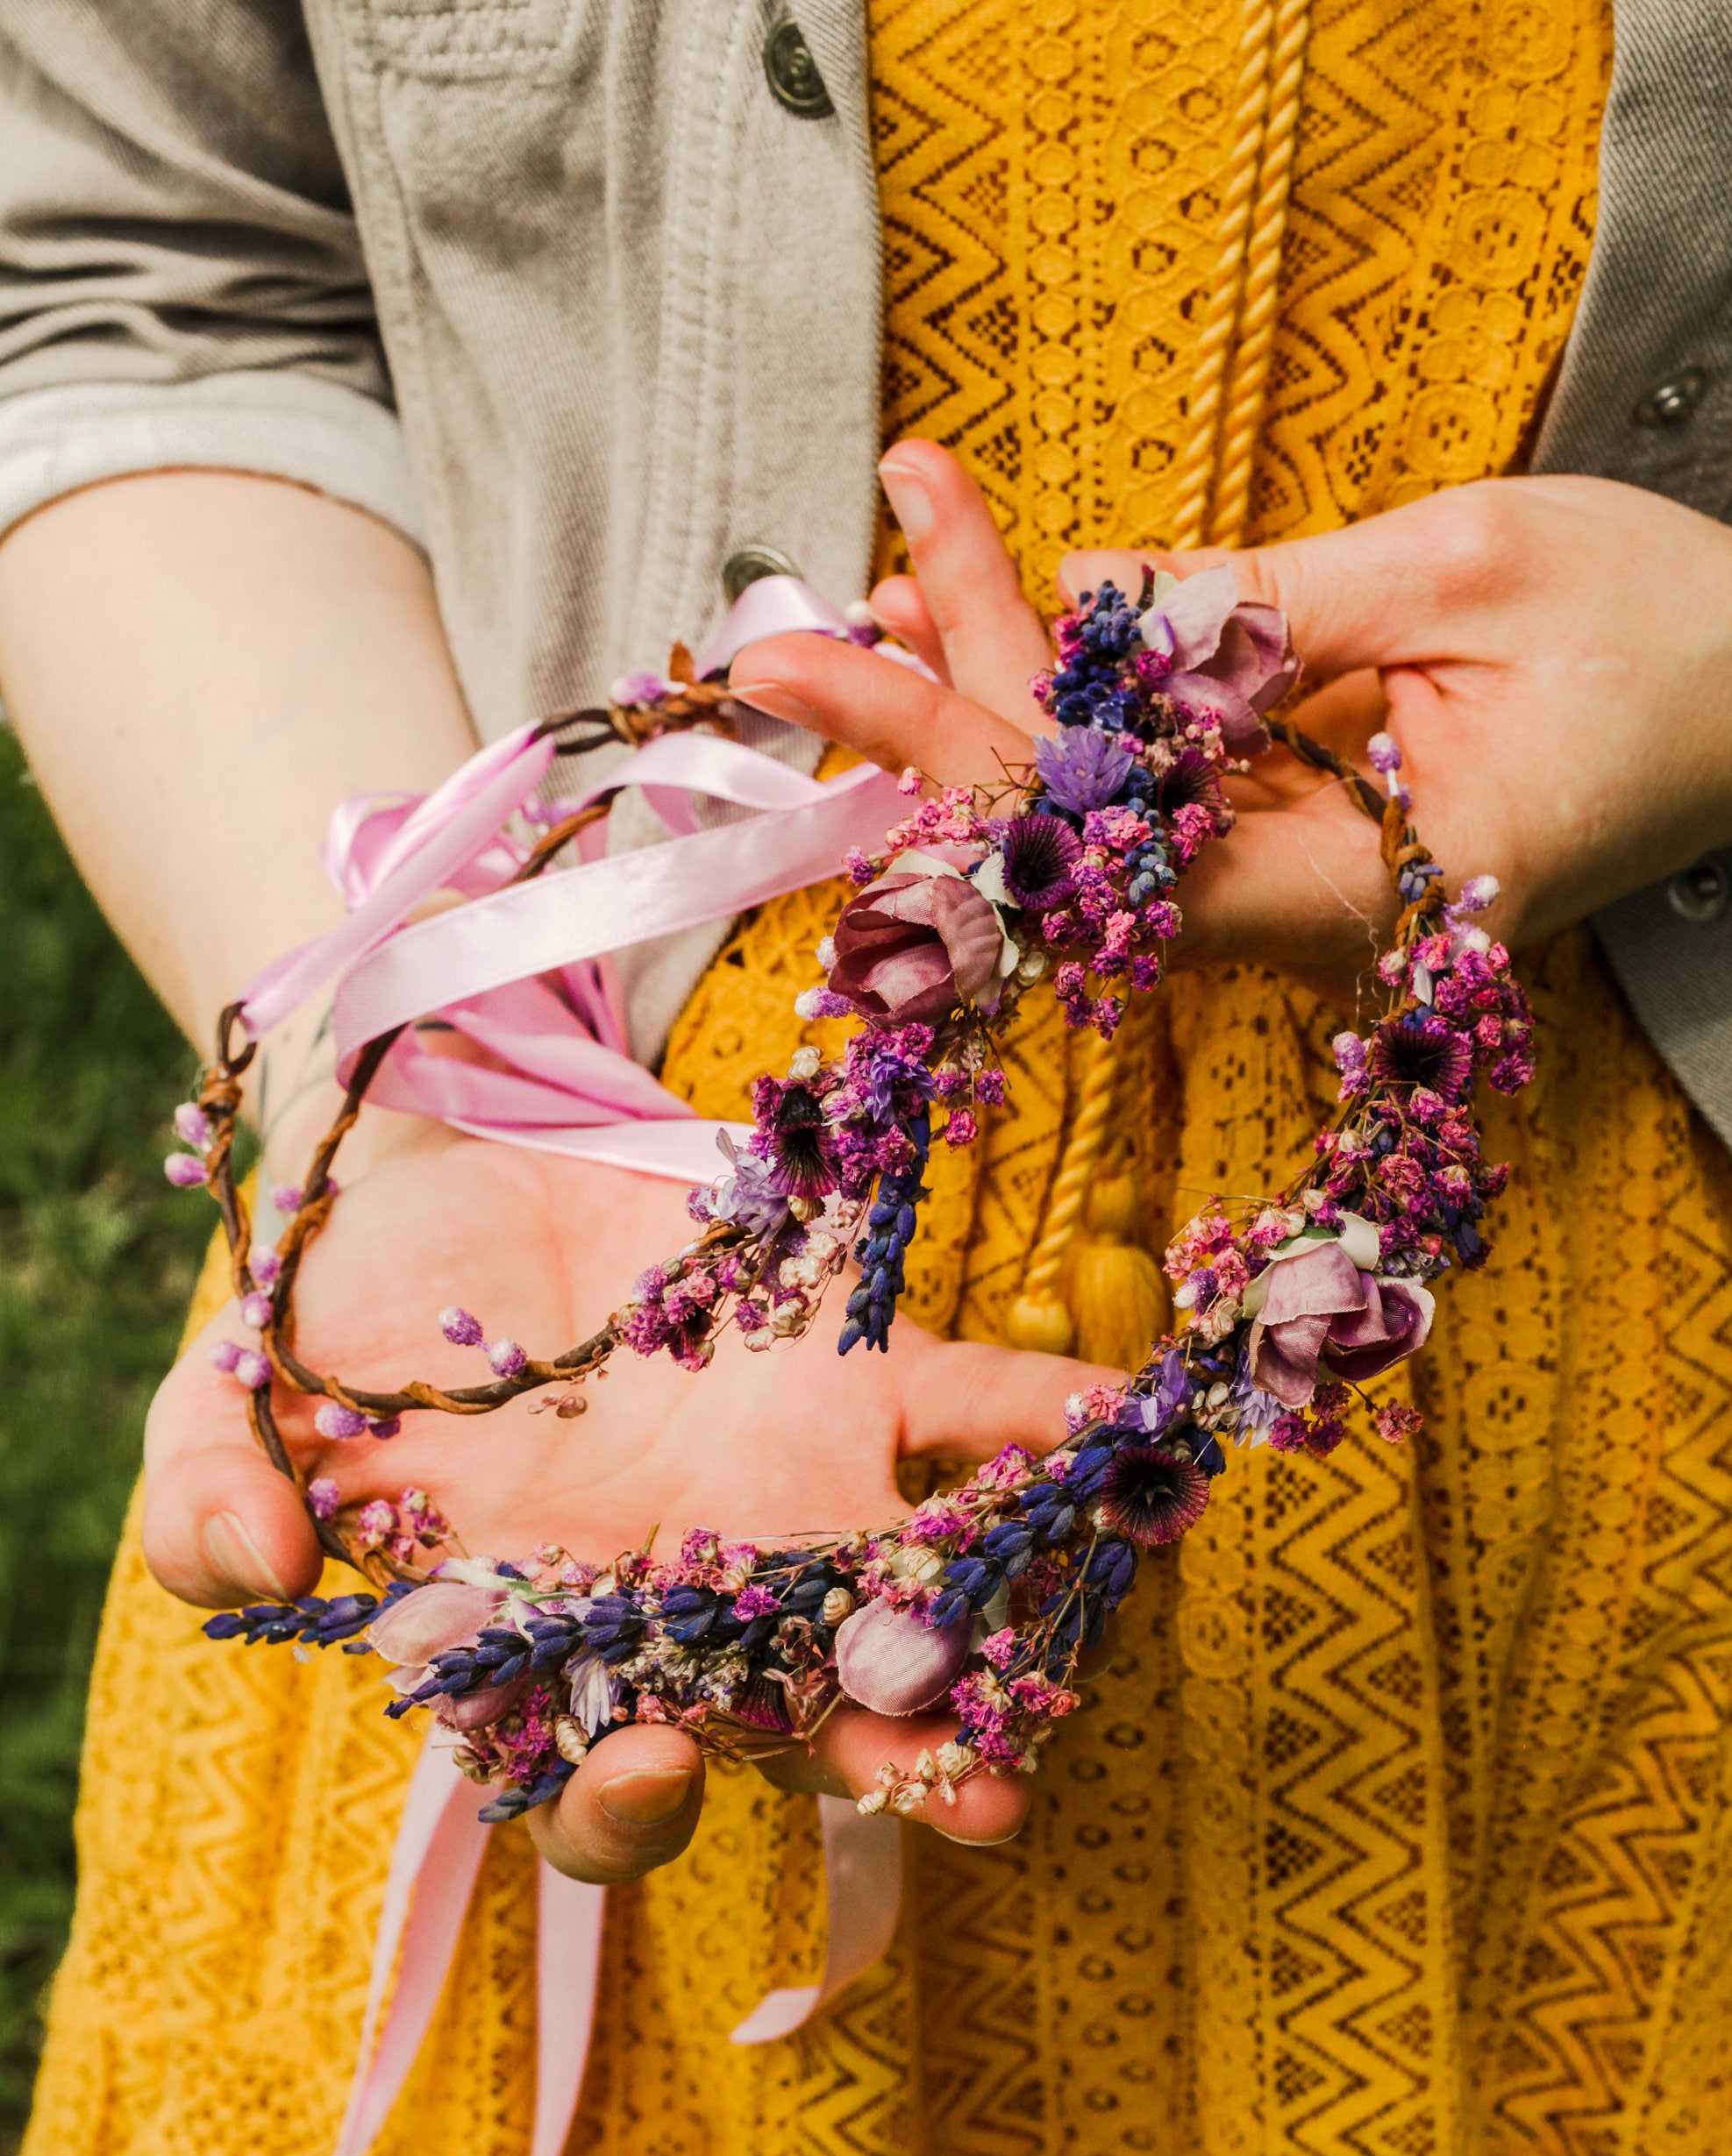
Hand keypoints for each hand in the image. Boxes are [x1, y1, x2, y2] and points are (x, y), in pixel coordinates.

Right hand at [144, 1125, 1114, 1878]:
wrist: (425, 1154)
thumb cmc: (321, 1317)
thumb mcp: (223, 1408)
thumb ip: (213, 1500)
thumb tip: (257, 1576)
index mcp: (536, 1646)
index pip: (588, 1773)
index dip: (624, 1799)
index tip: (653, 1763)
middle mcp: (679, 1600)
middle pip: (793, 1721)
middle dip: (886, 1761)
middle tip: (976, 1794)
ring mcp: (776, 1497)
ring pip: (906, 1598)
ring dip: (1001, 1636)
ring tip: (1072, 1666)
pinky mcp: (840, 1376)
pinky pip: (961, 1415)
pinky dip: (1044, 1426)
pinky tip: (1125, 1437)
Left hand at [737, 443, 1731, 1003]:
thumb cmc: (1667, 632)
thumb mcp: (1468, 573)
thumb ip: (1263, 605)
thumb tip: (1075, 600)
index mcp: (1355, 896)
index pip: (1105, 848)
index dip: (955, 753)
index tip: (838, 655)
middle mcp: (1303, 918)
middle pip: (1073, 837)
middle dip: (925, 717)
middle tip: (778, 637)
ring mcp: (1298, 881)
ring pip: (1103, 804)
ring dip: (987, 681)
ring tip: (879, 564)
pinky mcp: (1302, 829)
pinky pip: (1159, 775)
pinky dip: (1079, 684)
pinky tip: (993, 595)